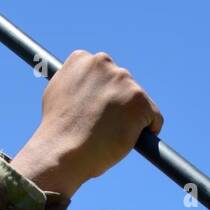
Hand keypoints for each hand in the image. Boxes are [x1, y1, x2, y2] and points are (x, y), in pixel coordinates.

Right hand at [10, 50, 163, 196]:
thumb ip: (72, 83)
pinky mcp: (140, 101)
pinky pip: (154, 117)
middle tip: (105, 127)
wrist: (62, 151)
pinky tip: (132, 140)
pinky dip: (149, 130)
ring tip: (112, 135)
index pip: (103, 73)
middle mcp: (104, 63)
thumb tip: (79, 83)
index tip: (95, 112)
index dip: (101, 96)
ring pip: (138, 102)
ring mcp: (124, 81)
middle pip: (122, 85)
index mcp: (82, 58)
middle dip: (118, 105)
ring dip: (131, 118)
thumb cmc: (57, 132)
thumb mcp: (56, 94)